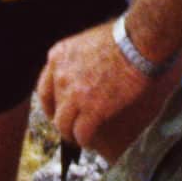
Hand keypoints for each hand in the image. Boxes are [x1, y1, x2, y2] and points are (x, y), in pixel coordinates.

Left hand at [38, 19, 151, 147]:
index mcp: (57, 57)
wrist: (136, 44)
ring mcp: (75, 95)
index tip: (57, 111)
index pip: (44, 88)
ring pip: (63, 125)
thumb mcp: (88, 40)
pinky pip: (81, 133)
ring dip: (71, 134)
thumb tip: (85, 70)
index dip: (50, 104)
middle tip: (69, 128)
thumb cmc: (122, 38)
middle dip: (61, 121)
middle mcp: (61, 76)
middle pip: (53, 109)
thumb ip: (78, 58)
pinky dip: (84, 140)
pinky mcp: (92, 110)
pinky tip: (89, 142)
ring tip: (79, 139)